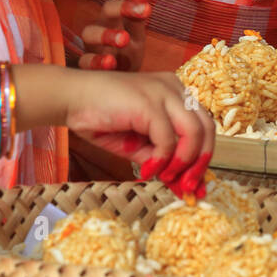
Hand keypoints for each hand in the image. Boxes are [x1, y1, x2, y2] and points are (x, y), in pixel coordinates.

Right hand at [64, 70, 214, 194]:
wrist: (70, 99)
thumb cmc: (102, 120)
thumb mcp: (138, 145)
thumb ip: (161, 158)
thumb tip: (182, 185)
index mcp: (175, 94)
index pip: (203, 126)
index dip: (202, 158)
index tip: (195, 187)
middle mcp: (174, 88)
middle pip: (207, 128)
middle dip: (200, 163)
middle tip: (187, 188)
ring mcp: (163, 92)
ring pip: (194, 132)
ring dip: (183, 163)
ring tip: (165, 178)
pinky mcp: (149, 102)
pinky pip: (167, 139)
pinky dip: (160, 160)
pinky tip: (146, 170)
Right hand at [79, 0, 150, 71]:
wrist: (119, 80)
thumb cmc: (126, 52)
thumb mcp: (136, 35)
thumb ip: (138, 16)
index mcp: (109, 21)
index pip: (112, 7)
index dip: (127, 6)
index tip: (147, 9)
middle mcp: (97, 31)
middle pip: (100, 18)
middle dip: (114, 18)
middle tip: (128, 32)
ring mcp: (90, 48)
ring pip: (89, 37)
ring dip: (105, 36)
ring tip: (123, 41)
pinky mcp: (87, 66)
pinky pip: (86, 62)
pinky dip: (96, 62)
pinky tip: (110, 63)